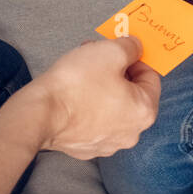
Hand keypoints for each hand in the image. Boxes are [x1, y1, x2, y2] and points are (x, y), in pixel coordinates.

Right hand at [34, 36, 160, 158]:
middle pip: (132, 94)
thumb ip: (130, 47)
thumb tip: (135, 47)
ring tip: (83, 69)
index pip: (151, 78)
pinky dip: (89, 105)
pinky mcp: (85, 147)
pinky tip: (74, 92)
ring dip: (103, 86)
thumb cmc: (77, 84)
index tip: (121, 50)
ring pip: (113, 107)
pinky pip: (94, 120)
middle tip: (100, 56)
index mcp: (144, 112)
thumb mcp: (111, 52)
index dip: (136, 58)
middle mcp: (130, 133)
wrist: (41, 113)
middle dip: (117, 71)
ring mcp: (107, 144)